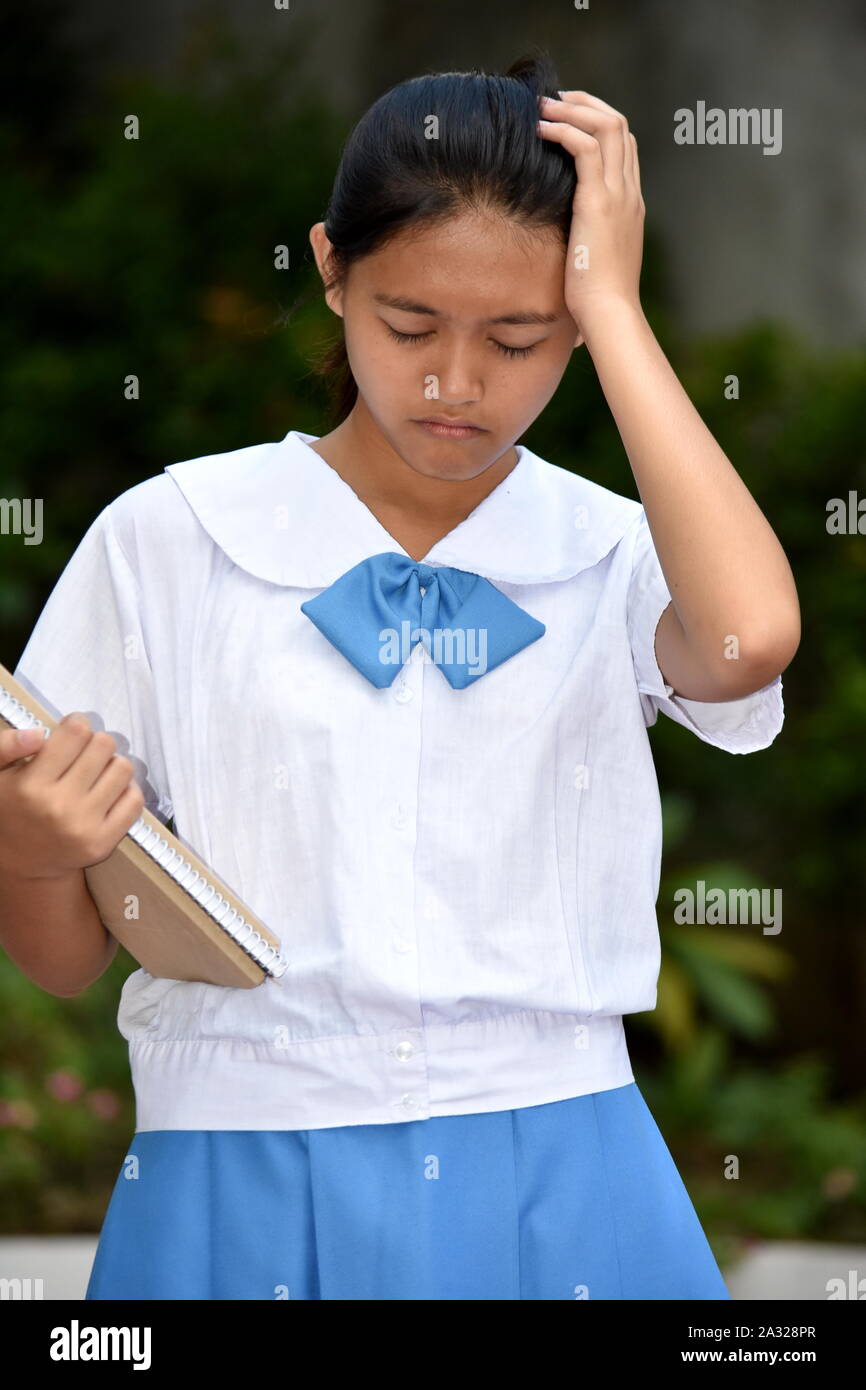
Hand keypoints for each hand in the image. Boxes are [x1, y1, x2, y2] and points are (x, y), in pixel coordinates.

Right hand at [0, 714, 144, 879]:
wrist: (22, 861)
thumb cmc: (10, 809)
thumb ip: (7, 745)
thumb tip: (39, 733)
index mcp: (31, 786)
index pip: (76, 733)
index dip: (78, 724)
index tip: (73, 730)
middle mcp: (59, 807)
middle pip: (104, 745)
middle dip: (95, 743)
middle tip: (84, 754)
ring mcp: (84, 827)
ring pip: (123, 769)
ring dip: (112, 764)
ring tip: (97, 772)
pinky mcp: (103, 843)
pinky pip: (135, 800)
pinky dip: (126, 789)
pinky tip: (109, 791)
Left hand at [537, 90, 644, 333]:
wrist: (609, 315)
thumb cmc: (598, 304)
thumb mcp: (593, 267)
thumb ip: (586, 252)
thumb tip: (570, 269)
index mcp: (630, 206)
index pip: (623, 147)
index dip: (596, 123)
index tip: (567, 119)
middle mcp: (629, 194)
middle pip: (619, 126)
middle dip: (586, 104)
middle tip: (553, 100)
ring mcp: (619, 195)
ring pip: (607, 125)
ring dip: (573, 109)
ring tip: (542, 106)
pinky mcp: (599, 201)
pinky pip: (586, 147)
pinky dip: (564, 130)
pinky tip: (540, 129)